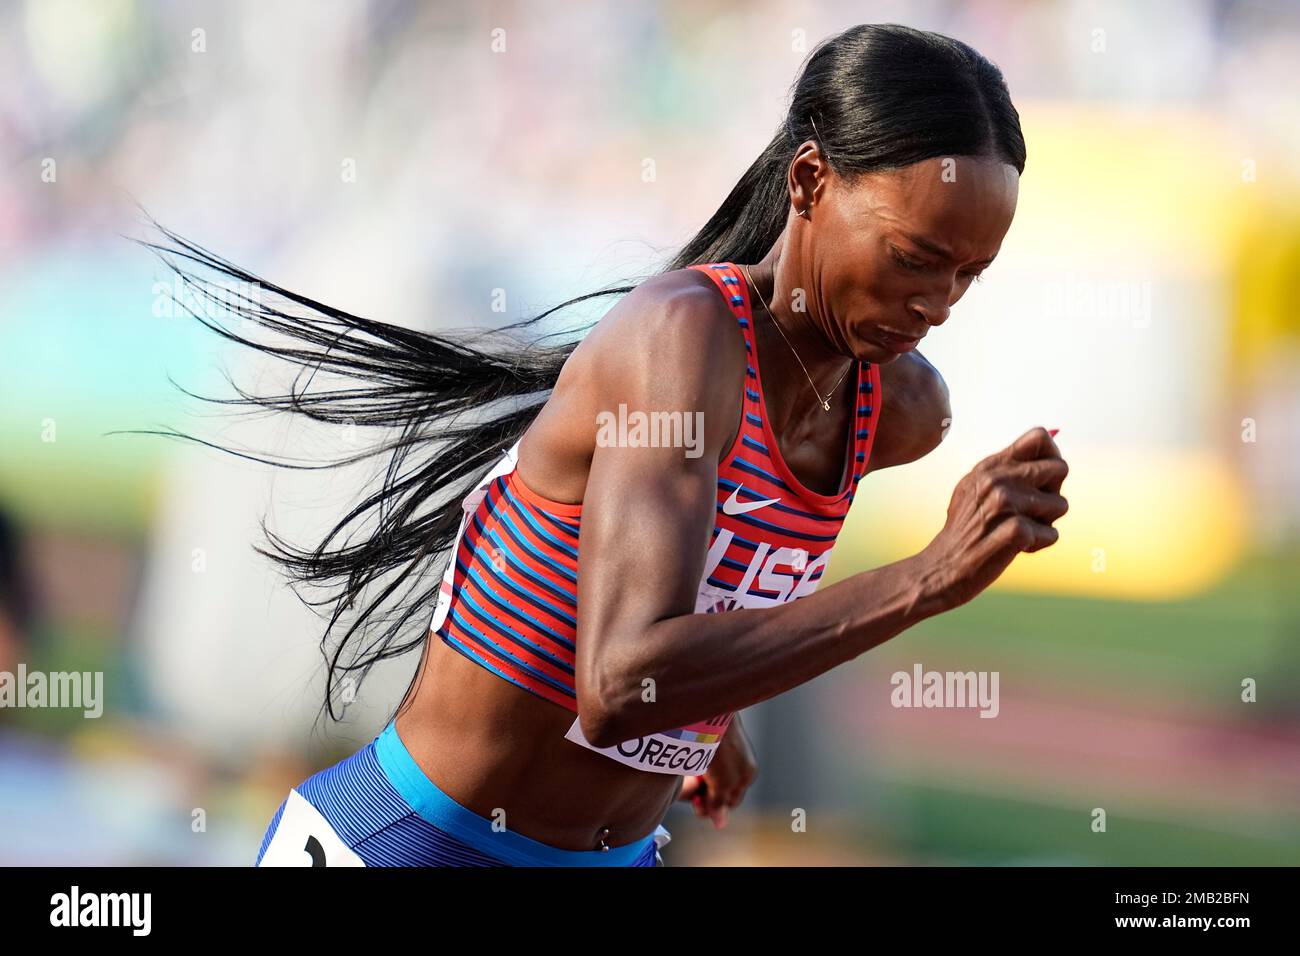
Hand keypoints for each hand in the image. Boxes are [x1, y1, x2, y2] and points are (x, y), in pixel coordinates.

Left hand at [677, 715, 757, 828]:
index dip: (714, 807)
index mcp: (747, 773)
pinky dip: (695, 763)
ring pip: (711, 774)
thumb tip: (720, 824)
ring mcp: (728, 748)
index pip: (731, 802)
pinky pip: (703, 757)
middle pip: (720, 788)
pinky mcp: (713, 736)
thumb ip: (719, 803)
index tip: (698, 805)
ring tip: (689, 776)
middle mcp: (740, 760)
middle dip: (705, 794)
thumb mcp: (722, 782)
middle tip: (691, 794)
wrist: (711, 709)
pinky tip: (686, 761)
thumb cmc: (720, 745)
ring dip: (699, 779)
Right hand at [920, 426, 1068, 610]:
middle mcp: (997, 479)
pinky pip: (1052, 535)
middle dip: (1053, 493)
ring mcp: (1005, 504)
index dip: (1051, 456)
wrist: (942, 568)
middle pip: (1060, 468)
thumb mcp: (975, 487)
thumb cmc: (965, 529)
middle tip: (1031, 511)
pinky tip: (1014, 548)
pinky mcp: (1015, 531)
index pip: (1040, 437)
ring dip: (1046, 523)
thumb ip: (1008, 463)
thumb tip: (1054, 431)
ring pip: (1061, 505)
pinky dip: (1038, 545)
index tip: (1041, 479)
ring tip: (1018, 530)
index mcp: (989, 465)